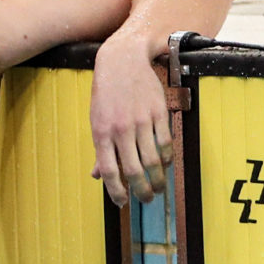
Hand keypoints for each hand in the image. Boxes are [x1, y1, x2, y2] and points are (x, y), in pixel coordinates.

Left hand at [89, 39, 172, 206]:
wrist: (123, 60)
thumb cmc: (106, 93)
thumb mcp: (96, 119)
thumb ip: (100, 149)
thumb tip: (97, 175)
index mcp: (101, 132)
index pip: (109, 171)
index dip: (116, 191)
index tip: (122, 202)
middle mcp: (121, 129)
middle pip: (133, 170)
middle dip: (141, 191)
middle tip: (146, 200)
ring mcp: (141, 121)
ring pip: (153, 160)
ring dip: (157, 180)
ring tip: (158, 188)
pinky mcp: (158, 113)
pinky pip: (165, 143)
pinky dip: (166, 159)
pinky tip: (164, 165)